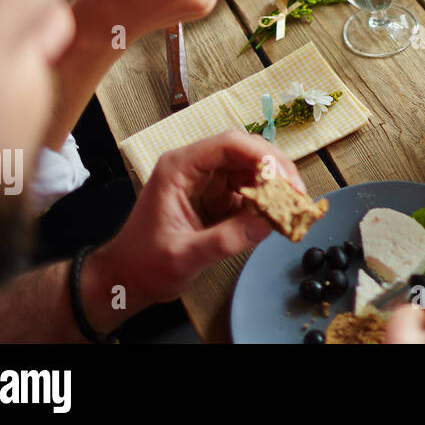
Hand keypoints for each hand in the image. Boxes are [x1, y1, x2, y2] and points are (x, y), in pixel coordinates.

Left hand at [87, 133, 301, 324]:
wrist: (126, 280)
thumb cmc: (144, 266)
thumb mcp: (183, 256)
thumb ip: (224, 240)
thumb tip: (268, 224)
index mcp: (179, 168)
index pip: (228, 144)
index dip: (262, 156)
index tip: (286, 179)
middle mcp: (194, 166)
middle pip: (245, 151)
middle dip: (275, 170)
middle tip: (298, 195)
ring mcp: (206, 180)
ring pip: (250, 168)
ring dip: (274, 185)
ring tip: (293, 207)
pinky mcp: (215, 196)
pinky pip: (247, 189)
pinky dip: (266, 200)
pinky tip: (277, 216)